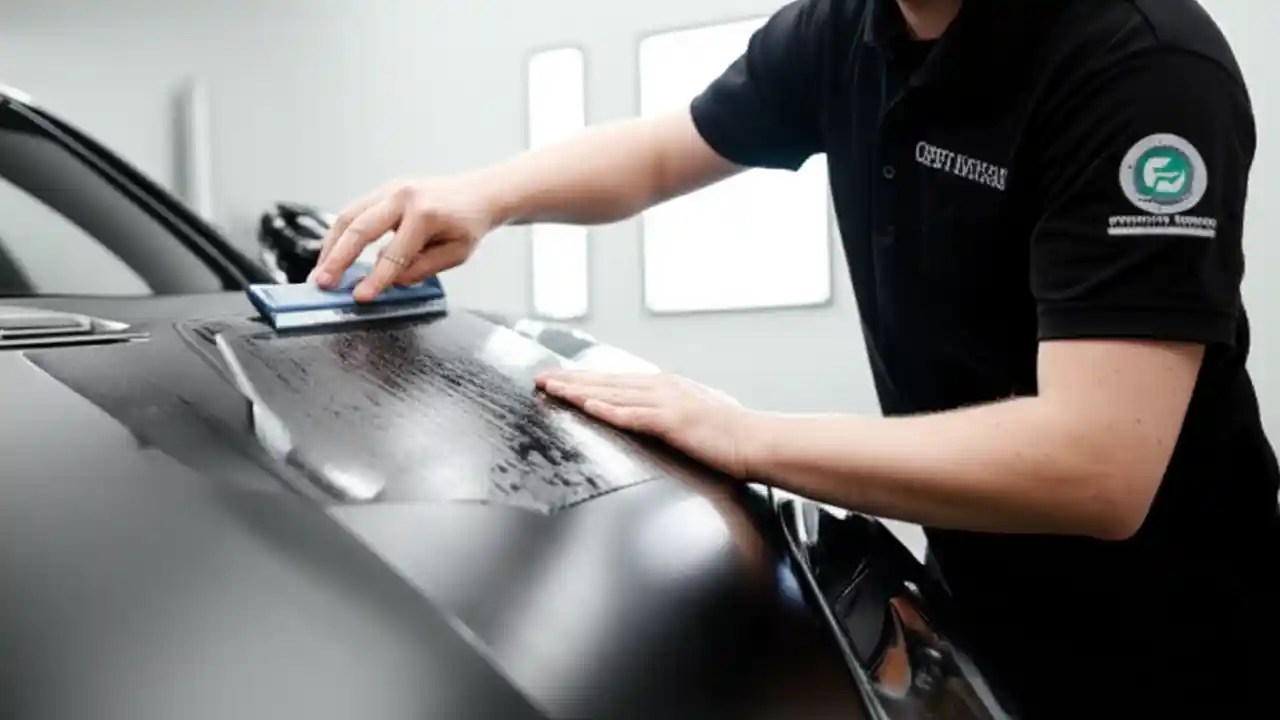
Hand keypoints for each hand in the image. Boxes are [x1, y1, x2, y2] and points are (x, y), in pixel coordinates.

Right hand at [309, 177, 497, 301]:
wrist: (477, 193)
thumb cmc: (468, 225)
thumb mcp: (456, 254)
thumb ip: (423, 267)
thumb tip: (393, 280)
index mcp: (425, 214)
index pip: (394, 254)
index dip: (376, 279)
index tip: (359, 297)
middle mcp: (403, 196)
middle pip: (360, 228)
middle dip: (338, 258)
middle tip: (322, 283)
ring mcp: (390, 189)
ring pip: (348, 216)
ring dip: (331, 246)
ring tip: (321, 272)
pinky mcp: (383, 191)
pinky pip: (353, 212)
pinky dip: (339, 234)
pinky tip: (332, 254)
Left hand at [535, 370, 757, 479]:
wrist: (755, 441)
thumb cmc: (729, 434)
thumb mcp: (696, 414)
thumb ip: (673, 411)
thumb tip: (659, 414)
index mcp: (666, 385)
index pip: (615, 380)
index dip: (584, 378)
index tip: (559, 378)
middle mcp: (662, 387)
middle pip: (606, 381)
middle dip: (570, 379)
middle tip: (539, 379)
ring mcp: (667, 402)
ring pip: (612, 394)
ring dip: (579, 391)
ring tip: (552, 389)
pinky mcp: (672, 421)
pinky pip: (632, 415)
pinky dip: (608, 409)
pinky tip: (587, 405)